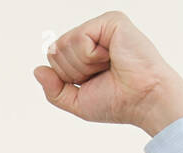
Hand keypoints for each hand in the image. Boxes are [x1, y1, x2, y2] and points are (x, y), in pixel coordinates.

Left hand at [33, 11, 182, 136]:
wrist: (144, 100)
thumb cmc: (119, 102)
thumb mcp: (77, 102)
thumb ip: (54, 90)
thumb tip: (37, 70)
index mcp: (86, 53)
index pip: (54, 58)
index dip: (66, 77)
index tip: (92, 82)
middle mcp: (93, 37)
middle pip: (56, 50)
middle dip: (74, 71)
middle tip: (102, 74)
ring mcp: (102, 27)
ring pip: (64, 44)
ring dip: (83, 65)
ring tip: (109, 66)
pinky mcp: (111, 21)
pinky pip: (79, 37)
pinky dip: (91, 55)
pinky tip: (111, 57)